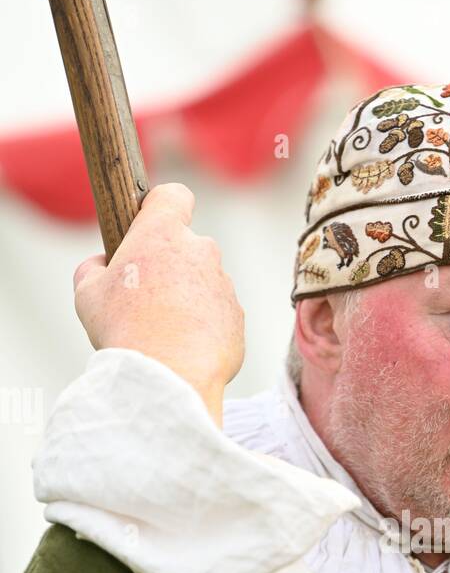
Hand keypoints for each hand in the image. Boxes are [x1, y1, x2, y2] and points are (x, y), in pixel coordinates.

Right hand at [72, 183, 244, 426]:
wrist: (169, 377)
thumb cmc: (124, 330)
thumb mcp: (87, 293)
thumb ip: (94, 267)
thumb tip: (103, 266)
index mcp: (163, 233)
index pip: (174, 196)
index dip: (162, 206)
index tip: (151, 223)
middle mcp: (201, 250)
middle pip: (186, 247)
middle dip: (170, 267)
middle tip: (145, 299)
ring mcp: (224, 284)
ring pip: (202, 284)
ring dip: (187, 300)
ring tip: (163, 333)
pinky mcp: (237, 317)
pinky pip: (217, 315)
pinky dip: (203, 327)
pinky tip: (183, 350)